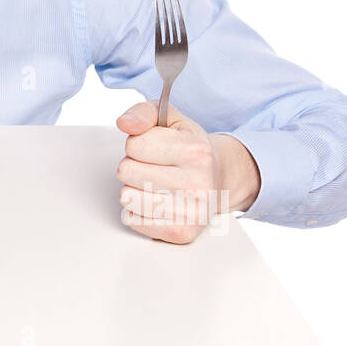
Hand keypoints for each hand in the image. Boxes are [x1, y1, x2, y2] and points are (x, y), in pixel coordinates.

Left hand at [114, 100, 223, 243]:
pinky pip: (133, 220)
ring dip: (135, 188)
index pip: (135, 145)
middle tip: (156, 166)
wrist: (221, 179)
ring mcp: (192, 212)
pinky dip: (139, 211)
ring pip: (127, 197)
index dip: (138, 143)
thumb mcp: (170, 119)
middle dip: (134, 165)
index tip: (154, 146)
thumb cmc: (191, 148)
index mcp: (196, 151)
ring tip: (156, 183)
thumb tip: (125, 123)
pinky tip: (158, 201)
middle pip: (126, 171)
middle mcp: (198, 184)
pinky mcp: (181, 233)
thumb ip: (143, 113)